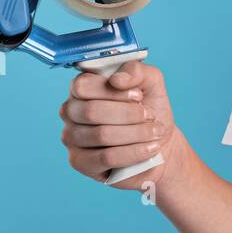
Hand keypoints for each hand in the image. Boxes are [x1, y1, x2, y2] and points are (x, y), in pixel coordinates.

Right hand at [59, 60, 186, 188]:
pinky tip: (150, 148)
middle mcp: (71, 111)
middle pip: (92, 111)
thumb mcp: (151, 82)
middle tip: (150, 116)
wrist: (160, 141)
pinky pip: (106, 157)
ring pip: (102, 135)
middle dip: (129, 114)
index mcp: (82, 88)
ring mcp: (72, 138)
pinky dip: (134, 152)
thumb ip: (136, 71)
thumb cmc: (150, 108)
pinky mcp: (80, 162)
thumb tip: (117, 79)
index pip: (83, 86)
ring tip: (155, 132)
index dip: (114, 92)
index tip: (139, 95)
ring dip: (137, 133)